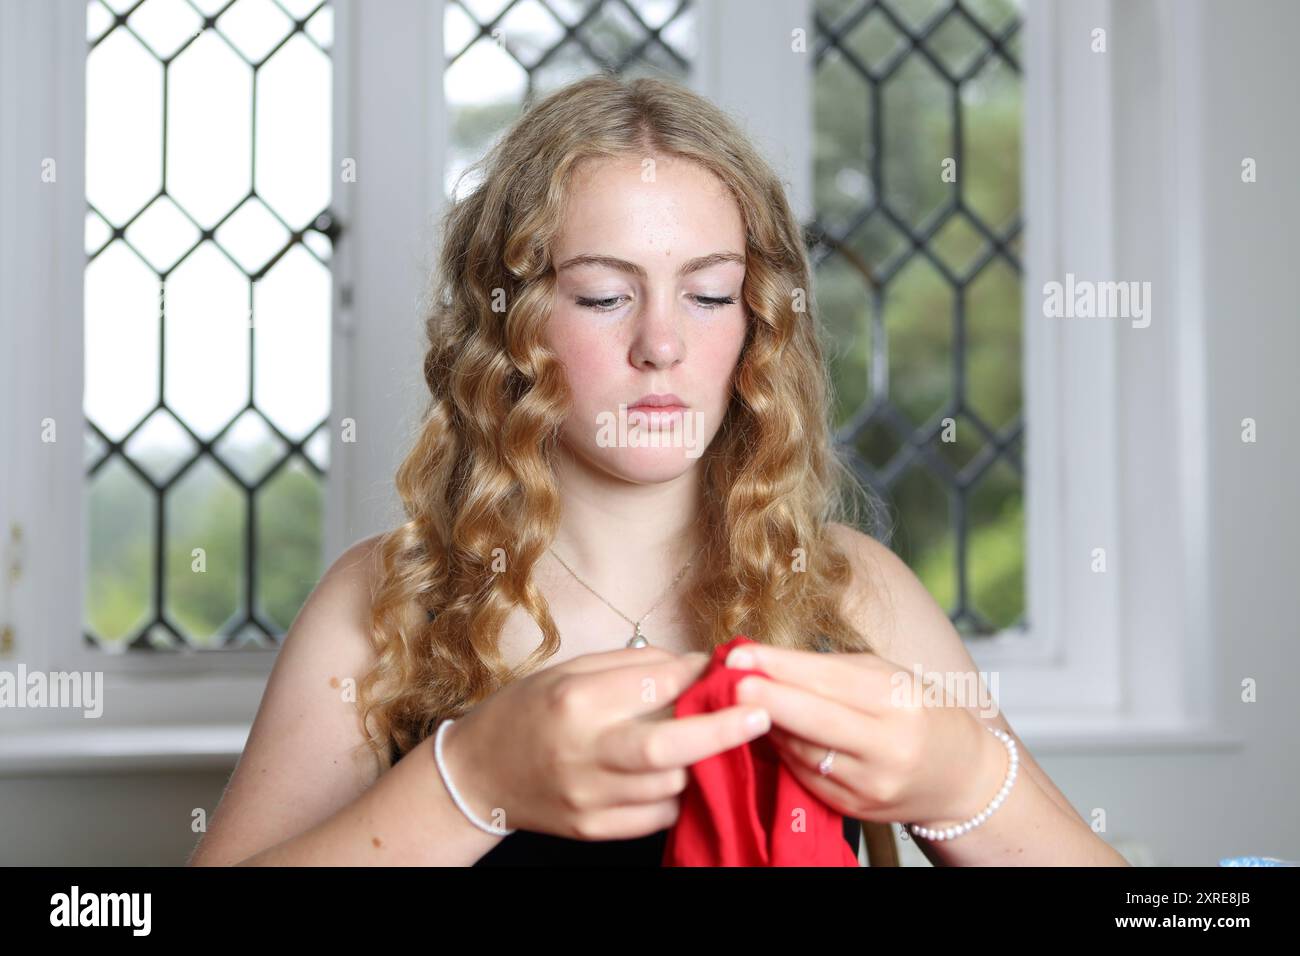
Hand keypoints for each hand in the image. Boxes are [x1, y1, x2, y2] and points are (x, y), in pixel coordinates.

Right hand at [441, 645, 773, 840]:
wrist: (479, 775)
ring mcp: (589, 797)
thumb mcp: (571, 671)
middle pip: (667, 747)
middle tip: (762, 713)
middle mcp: (583, 752)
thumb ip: (633, 665)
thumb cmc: (530, 711)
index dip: (696, 675)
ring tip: (708, 740)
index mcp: (575, 701)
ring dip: (700, 761)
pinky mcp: (594, 829)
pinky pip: (658, 815)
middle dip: (722, 730)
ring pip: (671, 784)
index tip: (726, 668)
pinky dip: (677, 793)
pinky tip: (675, 774)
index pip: (653, 684)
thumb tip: (696, 665)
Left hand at [726, 643, 1007, 828]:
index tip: (741, 651)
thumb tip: (770, 659)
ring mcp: (872, 784)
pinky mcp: (856, 809)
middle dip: (769, 699)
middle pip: (816, 720)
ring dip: (768, 725)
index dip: (782, 666)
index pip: (831, 679)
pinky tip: (771, 732)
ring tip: (742, 702)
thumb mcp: (890, 677)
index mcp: (901, 702)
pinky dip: (785, 751)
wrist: (961, 778)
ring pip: (804, 751)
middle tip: (730, 680)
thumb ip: (833, 669)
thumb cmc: (921, 713)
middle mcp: (889, 746)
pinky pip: (807, 775)